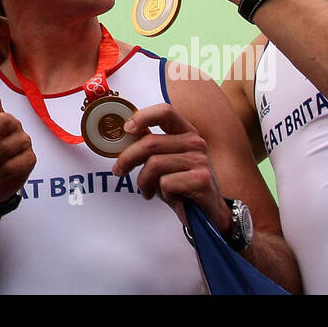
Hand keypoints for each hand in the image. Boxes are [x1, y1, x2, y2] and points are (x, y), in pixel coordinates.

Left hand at [112, 102, 230, 231]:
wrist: (208, 214)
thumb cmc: (183, 186)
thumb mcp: (166, 162)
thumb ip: (152, 146)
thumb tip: (127, 132)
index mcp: (186, 132)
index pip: (165, 111)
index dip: (142, 116)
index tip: (127, 129)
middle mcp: (196, 142)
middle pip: (150, 143)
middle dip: (127, 158)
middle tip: (119, 170)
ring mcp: (200, 160)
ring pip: (154, 164)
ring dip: (144, 182)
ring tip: (148, 190)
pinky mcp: (201, 180)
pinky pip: (166, 183)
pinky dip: (161, 193)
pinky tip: (171, 196)